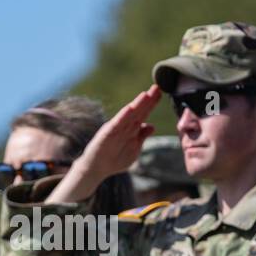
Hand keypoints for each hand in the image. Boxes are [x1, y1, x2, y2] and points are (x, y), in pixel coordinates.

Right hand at [46, 86, 160, 203]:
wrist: (95, 168)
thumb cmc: (113, 158)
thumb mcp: (132, 148)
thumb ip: (141, 137)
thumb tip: (152, 126)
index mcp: (131, 130)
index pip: (143, 114)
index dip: (152, 103)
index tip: (161, 92)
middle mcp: (124, 127)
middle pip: (138, 111)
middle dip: (148, 100)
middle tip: (157, 87)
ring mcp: (115, 130)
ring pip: (129, 116)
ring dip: (137, 105)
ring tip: (146, 95)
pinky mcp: (107, 135)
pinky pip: (116, 125)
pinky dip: (123, 117)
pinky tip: (129, 108)